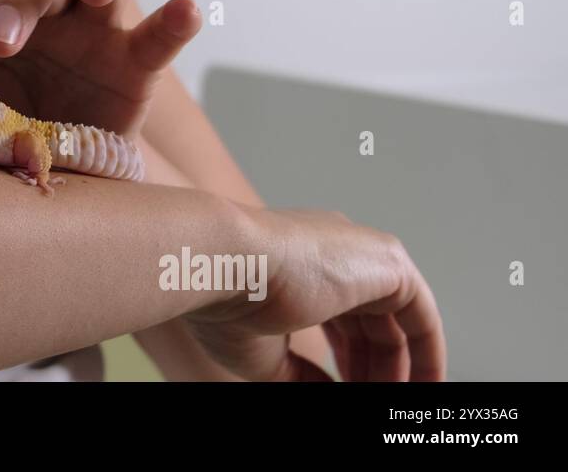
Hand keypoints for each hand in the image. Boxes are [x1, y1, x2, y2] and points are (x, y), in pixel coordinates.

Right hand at [187, 208, 446, 380]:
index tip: (346, 386)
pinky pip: (422, 317)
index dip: (348, 362)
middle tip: (371, 399)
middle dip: (372, 370)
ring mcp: (363, 254)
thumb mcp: (267, 353)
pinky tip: (419, 387)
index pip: (340, 319)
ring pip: (398, 323)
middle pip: (371, 324)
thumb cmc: (228, 300)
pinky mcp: (389, 263)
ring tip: (391, 401)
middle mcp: (336, 253)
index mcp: (302, 263)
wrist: (226, 262)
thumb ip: (304, 375)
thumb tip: (329, 393)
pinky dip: (426, 356)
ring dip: (397, 371)